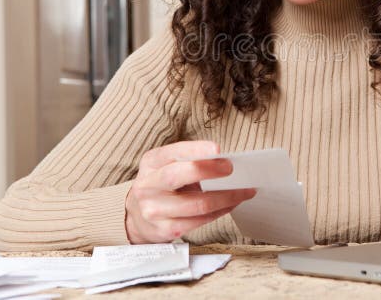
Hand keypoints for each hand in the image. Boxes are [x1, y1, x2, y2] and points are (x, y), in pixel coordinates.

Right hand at [125, 140, 255, 243]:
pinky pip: (199, 221)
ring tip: (244, 191)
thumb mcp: (166, 165)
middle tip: (231, 169)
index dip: (195, 150)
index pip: (171, 153)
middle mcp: (147, 186)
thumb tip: (224, 160)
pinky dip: (220, 211)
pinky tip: (231, 204)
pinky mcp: (164, 230)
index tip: (217, 149)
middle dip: (209, 171)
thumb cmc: (162, 185)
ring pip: (196, 204)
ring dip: (226, 197)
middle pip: (177, 176)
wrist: (136, 216)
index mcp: (151, 163)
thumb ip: (189, 160)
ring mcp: (154, 210)